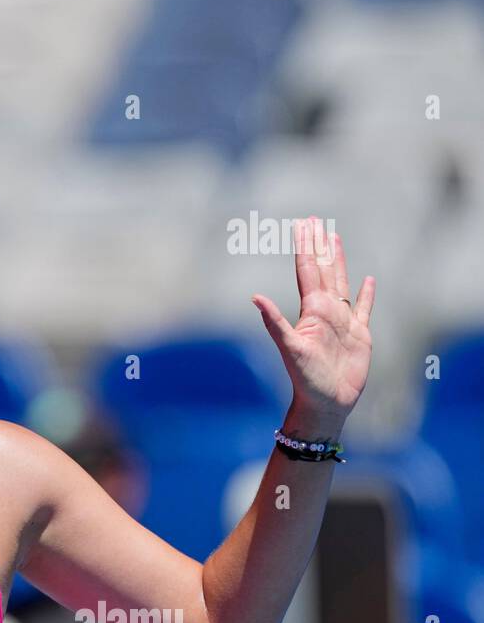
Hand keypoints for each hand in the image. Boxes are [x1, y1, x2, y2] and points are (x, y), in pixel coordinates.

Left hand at [251, 216, 374, 423]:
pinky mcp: (359, 335)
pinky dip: (366, 294)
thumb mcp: (289, 347)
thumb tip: (254, 297)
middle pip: (323, 270)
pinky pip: (363, 309)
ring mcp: (342, 322)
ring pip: (340, 282)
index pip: (307, 271)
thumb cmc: (305, 378)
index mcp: (311, 310)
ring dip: (338, 260)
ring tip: (334, 238)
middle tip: (316, 220)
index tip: (302, 224)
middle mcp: (325, 311)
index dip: (305, 247)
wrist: (326, 402)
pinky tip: (368, 280)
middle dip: (319, 245)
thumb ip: (274, 322)